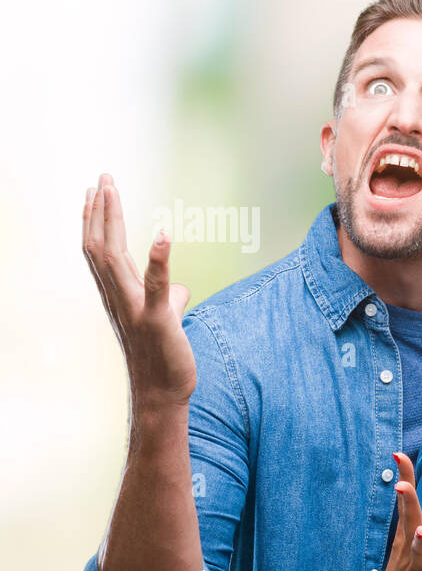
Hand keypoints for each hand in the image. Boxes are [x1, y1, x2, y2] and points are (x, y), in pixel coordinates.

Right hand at [82, 174, 194, 410]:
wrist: (163, 392)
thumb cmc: (164, 356)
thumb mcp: (167, 320)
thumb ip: (170, 298)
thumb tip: (180, 288)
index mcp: (120, 294)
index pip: (101, 250)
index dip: (96, 220)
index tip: (94, 191)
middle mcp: (119, 297)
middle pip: (101, 246)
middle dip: (101, 210)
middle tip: (102, 178)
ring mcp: (135, 307)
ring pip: (115, 258)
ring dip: (114, 221)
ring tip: (111, 191)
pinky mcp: (158, 319)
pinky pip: (157, 285)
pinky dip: (159, 259)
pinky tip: (163, 234)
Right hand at [374, 452, 421, 570]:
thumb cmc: (412, 564)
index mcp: (409, 528)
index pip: (406, 499)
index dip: (404, 476)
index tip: (398, 454)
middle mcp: (410, 542)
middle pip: (409, 518)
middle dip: (407, 502)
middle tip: (402, 487)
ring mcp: (416, 562)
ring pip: (418, 549)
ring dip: (420, 540)